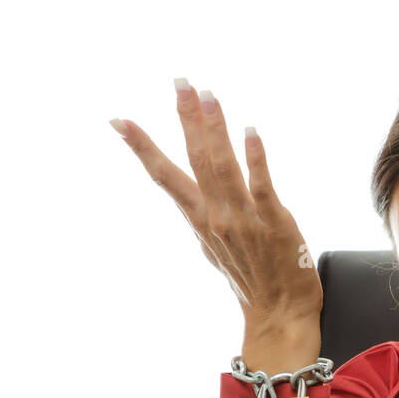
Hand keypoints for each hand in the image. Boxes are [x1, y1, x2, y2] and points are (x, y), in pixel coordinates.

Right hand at [111, 79, 323, 335]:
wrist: (279, 315)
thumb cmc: (252, 280)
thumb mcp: (216, 248)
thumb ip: (205, 216)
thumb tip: (192, 197)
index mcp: (200, 220)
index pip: (165, 176)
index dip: (142, 148)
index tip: (119, 120)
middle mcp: (216, 217)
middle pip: (195, 160)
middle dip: (185, 118)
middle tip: (179, 82)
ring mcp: (243, 220)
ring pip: (223, 166)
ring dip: (214, 128)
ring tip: (207, 94)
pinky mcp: (274, 224)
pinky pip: (261, 187)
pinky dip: (255, 159)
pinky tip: (250, 132)